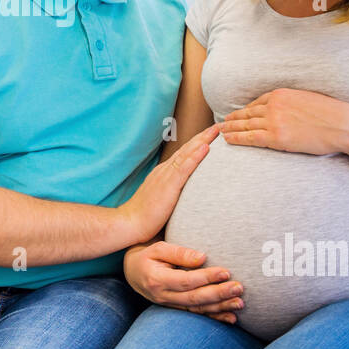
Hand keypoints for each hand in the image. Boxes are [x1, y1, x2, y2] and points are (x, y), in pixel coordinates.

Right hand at [118, 123, 220, 241]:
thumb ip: (173, 192)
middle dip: (203, 136)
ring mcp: (166, 176)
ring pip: (187, 153)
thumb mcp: (162, 199)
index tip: (211, 134)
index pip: (183, 154)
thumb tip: (187, 194)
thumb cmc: (146, 215)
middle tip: (218, 125)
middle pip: (187, 149)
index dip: (197, 143)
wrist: (130, 223)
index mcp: (164, 173)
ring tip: (215, 131)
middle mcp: (165, 170)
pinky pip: (184, 168)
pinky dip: (195, 156)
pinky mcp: (168, 185)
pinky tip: (205, 148)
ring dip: (202, 140)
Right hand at [124, 240, 243, 323]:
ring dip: (221, 308)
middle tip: (239, 288)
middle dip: (219, 294)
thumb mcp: (158, 248)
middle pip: (195, 298)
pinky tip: (231, 318)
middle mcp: (164, 296)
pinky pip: (197, 315)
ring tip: (240, 303)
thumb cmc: (147, 255)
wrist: (132, 272)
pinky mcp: (176, 308)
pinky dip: (215, 317)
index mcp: (158, 280)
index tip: (226, 271)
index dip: (207, 277)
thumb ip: (179, 252)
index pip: (187, 281)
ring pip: (198, 309)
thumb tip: (203, 257)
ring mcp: (169, 305)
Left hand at [218, 88, 348, 155]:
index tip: (237, 114)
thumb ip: (292, 103)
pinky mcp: (277, 137)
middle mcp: (274, 105)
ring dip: (230, 128)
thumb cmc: (330, 114)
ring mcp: (274, 121)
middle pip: (247, 113)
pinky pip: (250, 137)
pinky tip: (227, 139)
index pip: (257, 102)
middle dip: (233, 118)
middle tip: (222, 122)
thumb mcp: (307, 100)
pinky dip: (236, 138)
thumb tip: (287, 110)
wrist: (342, 124)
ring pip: (245, 124)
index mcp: (281, 94)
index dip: (245, 110)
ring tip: (220, 131)